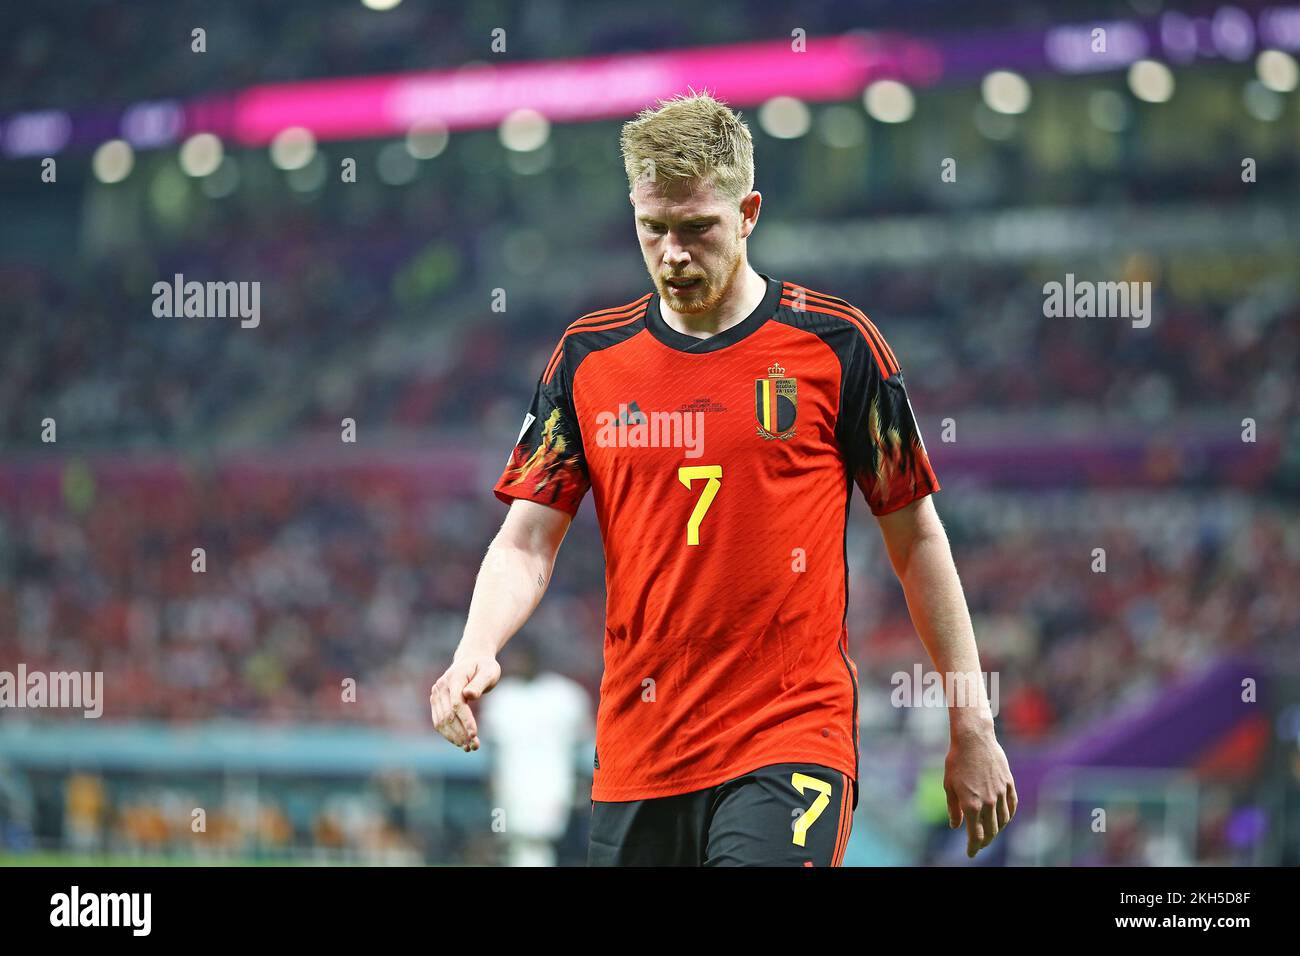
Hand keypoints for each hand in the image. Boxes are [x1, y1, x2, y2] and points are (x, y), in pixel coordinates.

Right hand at [429, 656, 500, 751]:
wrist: (471, 660)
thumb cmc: (484, 667)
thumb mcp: (489, 671)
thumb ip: (480, 683)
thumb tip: (469, 695)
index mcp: (454, 678)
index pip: (457, 703)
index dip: (465, 720)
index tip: (474, 734)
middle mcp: (441, 686)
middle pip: (448, 715)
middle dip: (461, 733)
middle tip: (475, 746)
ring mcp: (436, 694)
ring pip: (441, 721)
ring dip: (454, 737)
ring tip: (469, 748)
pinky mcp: (435, 702)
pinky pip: (438, 721)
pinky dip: (448, 734)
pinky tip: (460, 742)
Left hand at [944, 727, 1016, 858]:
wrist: (973, 739)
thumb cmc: (956, 761)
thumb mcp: (948, 785)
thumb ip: (953, 808)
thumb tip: (955, 826)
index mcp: (971, 805)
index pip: (975, 835)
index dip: (973, 847)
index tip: (970, 853)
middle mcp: (989, 802)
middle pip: (991, 831)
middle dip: (984, 842)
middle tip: (979, 845)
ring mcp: (1001, 793)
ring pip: (1004, 820)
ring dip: (997, 830)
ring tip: (990, 832)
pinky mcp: (1008, 783)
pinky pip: (1012, 805)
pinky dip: (1009, 815)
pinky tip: (1005, 818)